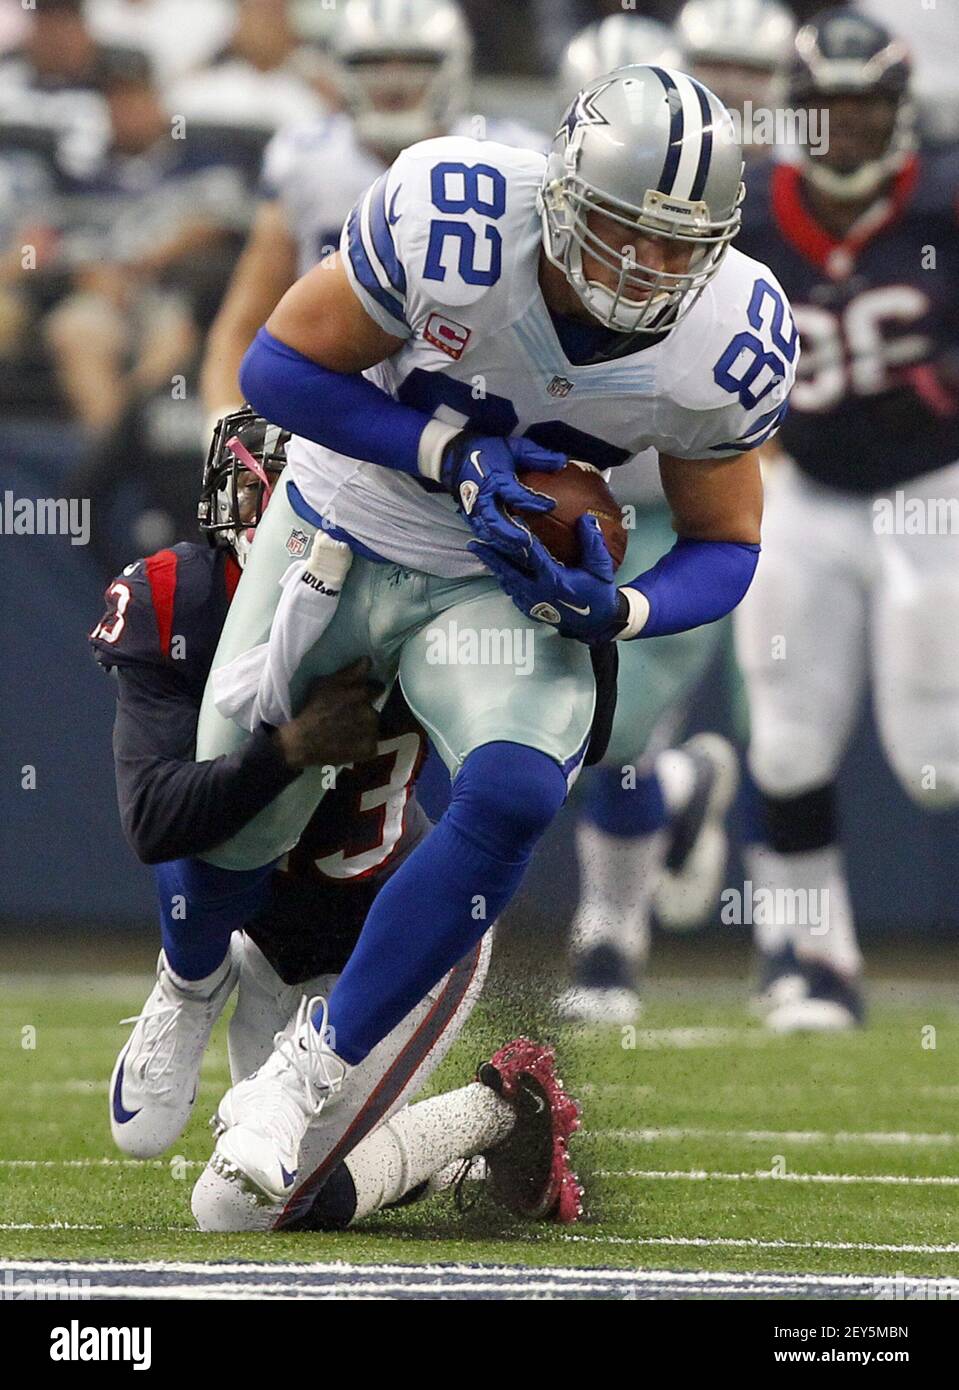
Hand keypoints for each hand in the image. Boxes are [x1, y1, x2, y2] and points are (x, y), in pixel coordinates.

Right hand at [274, 658, 382, 768]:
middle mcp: (371, 709)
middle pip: (374, 707)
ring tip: (346, 732)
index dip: (369, 689)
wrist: (303, 742)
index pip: (377, 686)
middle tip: (348, 716)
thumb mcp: (324, 683)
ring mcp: (372, 731)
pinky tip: (348, 745)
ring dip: (364, 727)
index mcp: (362, 692)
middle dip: (364, 709)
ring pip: (373, 726)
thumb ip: (349, 672)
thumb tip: (368, 660)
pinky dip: (363, 745)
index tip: (363, 694)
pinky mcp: (370, 748)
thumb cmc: (312, 709)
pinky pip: (371, 745)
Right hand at [441, 432, 563, 562]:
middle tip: (530, 543)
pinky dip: (496, 545)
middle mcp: (482, 496)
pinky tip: (511, 551)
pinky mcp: (470, 518)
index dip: (533, 500)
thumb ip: (538, 457)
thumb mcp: (514, 448)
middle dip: (512, 534)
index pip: (515, 493)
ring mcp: (474, 510)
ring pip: (488, 533)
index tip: (551, 505)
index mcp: (494, 478)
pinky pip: (483, 535)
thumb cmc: (489, 451)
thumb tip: (562, 462)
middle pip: (496, 521)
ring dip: (504, 544)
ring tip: (523, 553)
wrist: (456, 457)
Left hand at [471, 515, 629, 644]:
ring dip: (494, 567)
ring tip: (482, 553)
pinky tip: (497, 570)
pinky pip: (512, 593)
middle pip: (509, 571)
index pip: (532, 555)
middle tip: (475, 543)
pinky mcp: (530, 610)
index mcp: (554, 581)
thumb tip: (585, 518)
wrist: (597, 624)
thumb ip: (593, 542)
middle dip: (491, 557)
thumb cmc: (599, 594)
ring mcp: (532, 603)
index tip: (510, 522)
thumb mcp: (600, 567)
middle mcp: (539, 593)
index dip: (520, 538)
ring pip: (508, 582)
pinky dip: (503, 580)